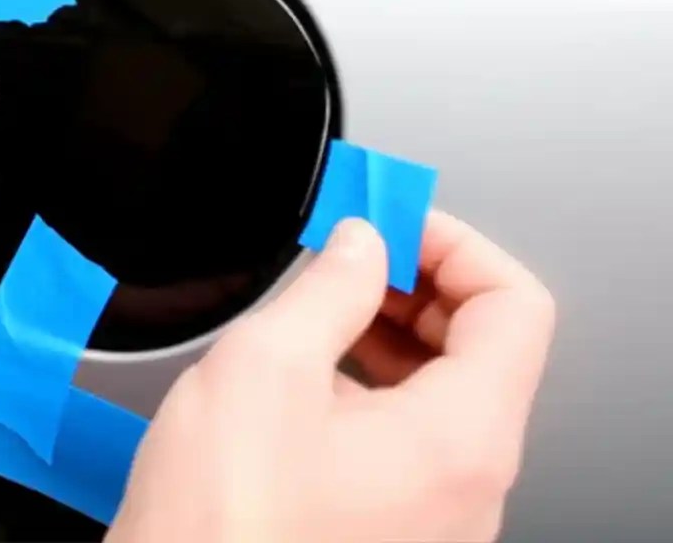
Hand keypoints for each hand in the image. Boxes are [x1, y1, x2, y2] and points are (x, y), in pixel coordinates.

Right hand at [108, 213, 555, 542]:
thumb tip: (360, 245)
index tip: (393, 222)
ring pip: (446, 396)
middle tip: (353, 253)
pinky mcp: (393, 529)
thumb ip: (330, 286)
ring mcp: (434, 514)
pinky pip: (412, 441)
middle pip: (486, 348)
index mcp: (458, 439)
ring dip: (393, 334)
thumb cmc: (221, 525)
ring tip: (321, 308)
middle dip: (419, 284)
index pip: (513, 305)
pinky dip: (375, 388)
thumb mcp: (266, 365)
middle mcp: (466, 485)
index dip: (452, 244)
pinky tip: (311, 374)